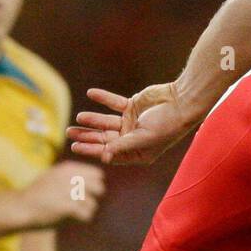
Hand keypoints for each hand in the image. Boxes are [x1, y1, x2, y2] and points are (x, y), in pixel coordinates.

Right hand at [21, 163, 104, 226]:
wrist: (21, 207)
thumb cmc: (38, 194)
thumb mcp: (54, 176)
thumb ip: (72, 176)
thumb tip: (98, 178)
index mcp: (68, 169)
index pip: (97, 174)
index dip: (94, 185)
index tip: (86, 192)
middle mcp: (71, 178)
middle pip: (99, 188)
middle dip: (93, 197)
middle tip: (81, 204)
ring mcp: (70, 192)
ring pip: (93, 204)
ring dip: (86, 210)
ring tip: (73, 213)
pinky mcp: (68, 207)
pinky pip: (87, 215)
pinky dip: (81, 219)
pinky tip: (72, 218)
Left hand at [66, 84, 194, 165]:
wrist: (181, 102)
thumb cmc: (167, 124)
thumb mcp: (143, 138)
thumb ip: (123, 146)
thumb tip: (104, 157)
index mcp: (137, 153)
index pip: (110, 153)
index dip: (92, 150)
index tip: (75, 147)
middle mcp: (132, 140)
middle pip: (105, 138)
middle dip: (87, 136)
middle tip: (69, 133)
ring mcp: (132, 123)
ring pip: (106, 122)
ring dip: (92, 119)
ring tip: (78, 117)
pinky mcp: (132, 107)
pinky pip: (113, 103)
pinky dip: (103, 98)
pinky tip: (90, 93)